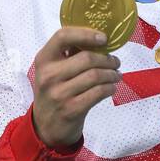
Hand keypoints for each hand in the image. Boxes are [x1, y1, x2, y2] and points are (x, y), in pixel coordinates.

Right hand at [31, 27, 121, 146]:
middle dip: (107, 59)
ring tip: (116, 75)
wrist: (46, 126)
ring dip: (112, 74)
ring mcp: (59, 93)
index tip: (104, 38)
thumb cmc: (54, 91)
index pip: (62, 36)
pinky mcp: (71, 109)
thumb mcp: (53, 70)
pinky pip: (98, 92)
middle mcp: (49, 75)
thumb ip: (69, 54)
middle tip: (115, 62)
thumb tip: (100, 40)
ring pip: (95, 75)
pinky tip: (111, 87)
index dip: (86, 34)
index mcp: (44, 59)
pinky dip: (110, 88)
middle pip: (86, 58)